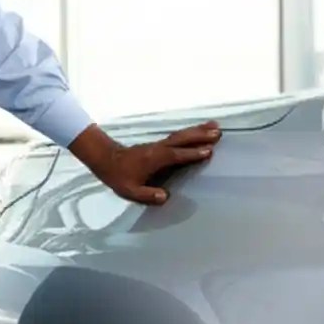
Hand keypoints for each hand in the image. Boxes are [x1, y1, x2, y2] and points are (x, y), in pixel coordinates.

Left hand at [71, 121, 220, 204]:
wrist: (105, 159)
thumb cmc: (118, 176)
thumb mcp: (130, 191)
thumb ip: (147, 195)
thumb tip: (166, 197)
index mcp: (154, 159)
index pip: (175, 156)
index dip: (191, 154)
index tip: (208, 151)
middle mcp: (158, 149)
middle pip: (181, 139)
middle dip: (199, 136)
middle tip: (218, 133)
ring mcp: (159, 145)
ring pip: (180, 135)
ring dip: (197, 130)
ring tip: (215, 126)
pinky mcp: (159, 145)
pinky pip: (177, 137)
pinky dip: (189, 133)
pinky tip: (198, 132)